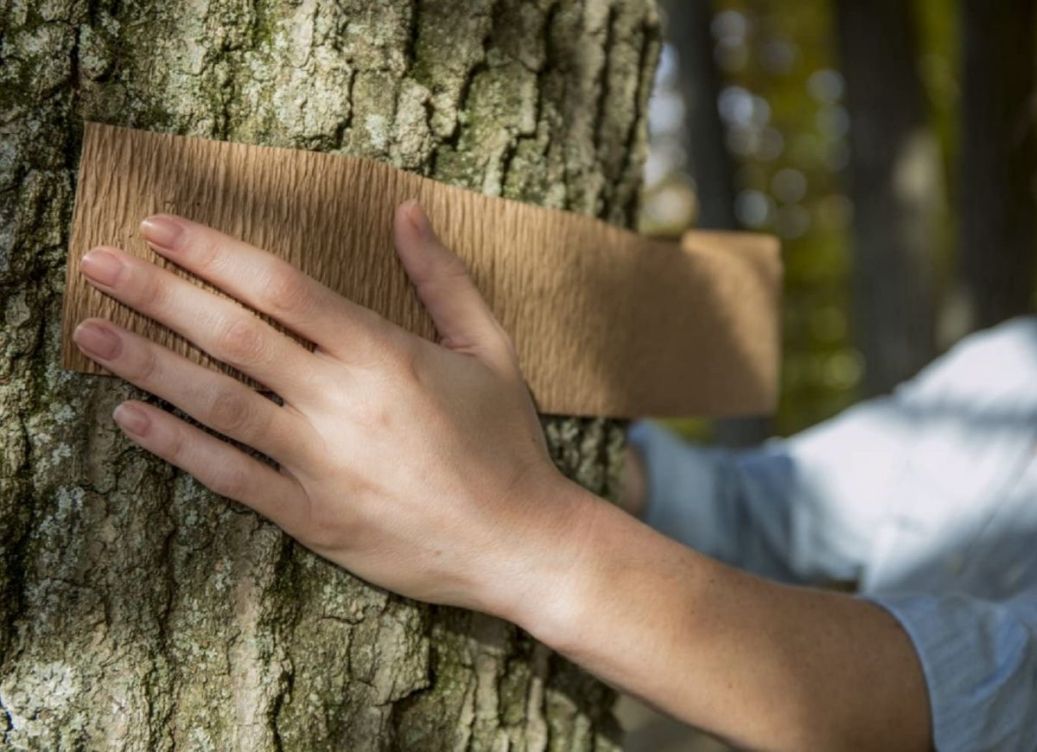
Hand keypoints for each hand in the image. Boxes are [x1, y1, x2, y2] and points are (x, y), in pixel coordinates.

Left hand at [72, 200, 591, 616]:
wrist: (519, 543)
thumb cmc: (508, 442)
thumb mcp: (490, 349)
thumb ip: (443, 278)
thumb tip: (406, 211)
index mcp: (384, 353)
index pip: (280, 287)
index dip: (214, 251)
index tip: (159, 224)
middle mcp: (342, 402)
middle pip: (233, 336)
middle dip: (157, 292)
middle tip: (93, 261)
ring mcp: (321, 464)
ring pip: (217, 403)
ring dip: (146, 364)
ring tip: (87, 331)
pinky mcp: (312, 517)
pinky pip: (230, 477)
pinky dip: (176, 447)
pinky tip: (130, 418)